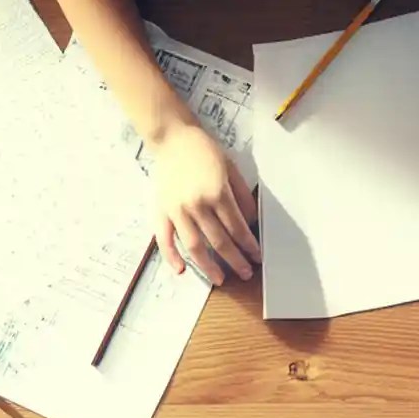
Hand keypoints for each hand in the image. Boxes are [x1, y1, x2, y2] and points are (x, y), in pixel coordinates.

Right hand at [149, 125, 258, 285]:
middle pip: (220, 242)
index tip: (257, 257)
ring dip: (209, 266)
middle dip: (235, 260)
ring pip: (195, 246)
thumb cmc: (204, 152)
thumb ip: (243, 197)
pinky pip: (165, 239)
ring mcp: (177, 210)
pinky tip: (181, 271)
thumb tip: (252, 223)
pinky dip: (172, 257)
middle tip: (246, 273)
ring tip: (220, 279)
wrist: (173, 138)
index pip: (238, 229)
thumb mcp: (231, 169)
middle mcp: (197, 205)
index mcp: (217, 193)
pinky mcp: (161, 211)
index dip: (249, 246)